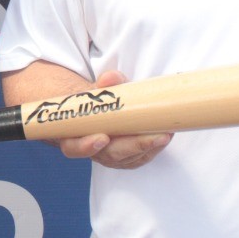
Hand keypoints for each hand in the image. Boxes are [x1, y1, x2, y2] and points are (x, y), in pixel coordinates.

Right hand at [47, 71, 173, 169]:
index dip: (87, 146)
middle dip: (135, 146)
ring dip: (149, 148)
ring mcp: (108, 156)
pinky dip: (152, 149)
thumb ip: (103, 84)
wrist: (92, 111)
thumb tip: (111, 78)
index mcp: (72, 135)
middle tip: (155, 137)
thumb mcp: (93, 90)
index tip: (102, 138)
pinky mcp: (124, 157)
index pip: (74, 147)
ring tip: (166, 134)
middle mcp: (90, 150)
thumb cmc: (91, 102)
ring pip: (128, 159)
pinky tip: (164, 137)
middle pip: (110, 155)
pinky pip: (138, 158)